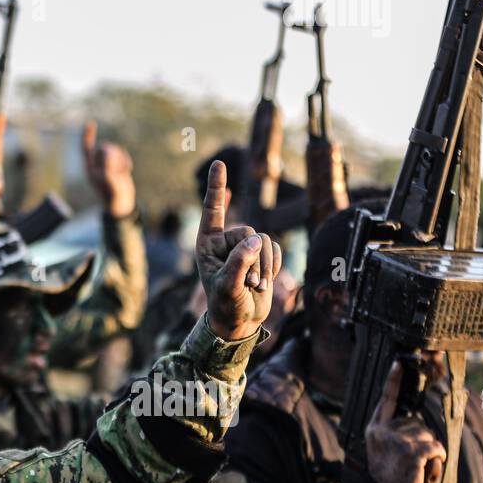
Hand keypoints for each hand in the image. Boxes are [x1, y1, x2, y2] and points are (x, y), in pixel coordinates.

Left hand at [81, 121, 135, 218]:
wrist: (122, 202)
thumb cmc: (113, 194)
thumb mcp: (109, 181)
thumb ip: (108, 166)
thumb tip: (108, 151)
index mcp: (90, 168)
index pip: (87, 148)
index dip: (88, 135)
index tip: (90, 123)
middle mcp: (97, 164)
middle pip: (105, 148)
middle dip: (114, 157)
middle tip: (118, 171)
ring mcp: (107, 163)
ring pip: (115, 150)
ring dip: (121, 160)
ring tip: (122, 173)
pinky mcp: (117, 164)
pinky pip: (123, 154)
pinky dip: (126, 162)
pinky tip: (127, 171)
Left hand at [195, 161, 279, 340]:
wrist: (240, 320)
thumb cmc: (225, 304)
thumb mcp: (227, 285)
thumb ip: (239, 261)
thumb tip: (256, 240)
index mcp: (207, 242)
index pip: (212, 210)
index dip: (217, 187)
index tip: (219, 163)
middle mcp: (225, 240)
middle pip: (247, 230)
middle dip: (251, 258)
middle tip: (246, 281)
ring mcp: (244, 246)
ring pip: (264, 240)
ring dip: (263, 266)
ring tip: (253, 285)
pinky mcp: (262, 254)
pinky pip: (275, 249)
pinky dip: (273, 266)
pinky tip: (263, 282)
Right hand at [365, 361, 447, 482]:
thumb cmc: (389, 474)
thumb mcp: (383, 449)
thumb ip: (394, 432)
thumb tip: (417, 422)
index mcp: (375, 427)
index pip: (386, 399)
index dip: (393, 381)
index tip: (398, 363)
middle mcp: (383, 430)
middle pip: (418, 423)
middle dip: (423, 442)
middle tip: (411, 462)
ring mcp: (396, 439)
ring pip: (430, 436)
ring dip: (431, 454)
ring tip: (418, 470)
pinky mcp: (411, 451)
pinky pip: (436, 448)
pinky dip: (438, 461)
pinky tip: (427, 472)